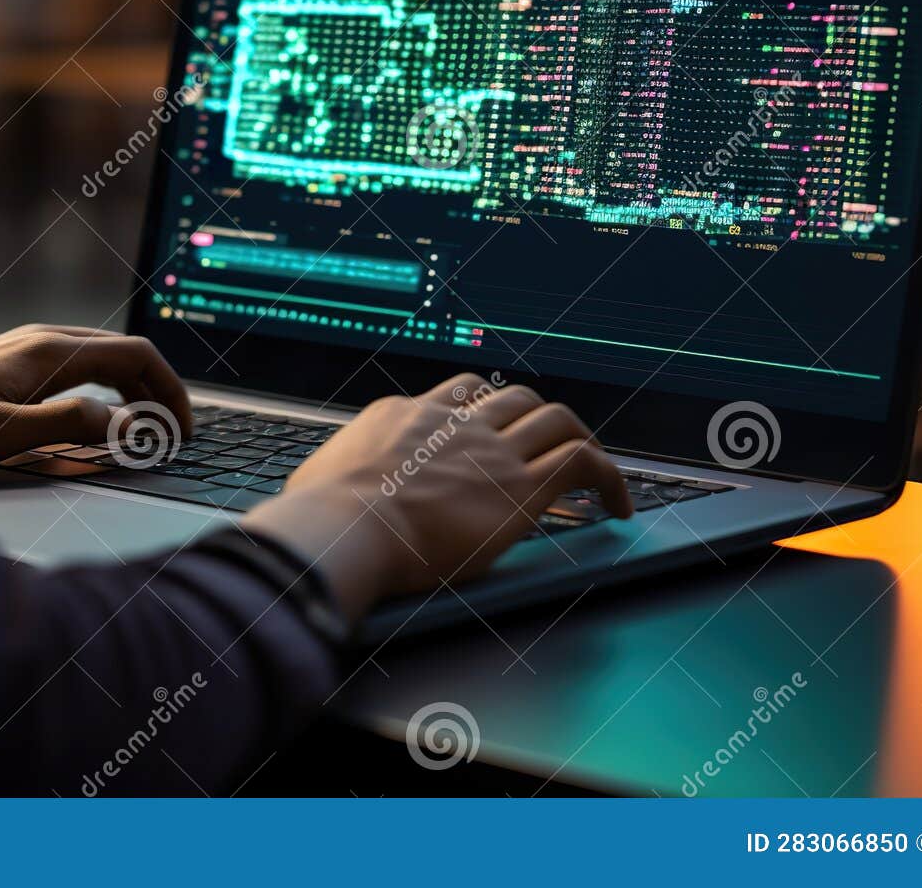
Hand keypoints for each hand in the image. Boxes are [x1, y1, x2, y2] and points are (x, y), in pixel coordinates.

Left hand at [0, 325, 191, 477]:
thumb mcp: (0, 435)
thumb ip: (69, 425)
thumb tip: (128, 424)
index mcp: (47, 352)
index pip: (135, 355)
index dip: (169, 390)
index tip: (184, 428)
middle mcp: (40, 342)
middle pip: (123, 353)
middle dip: (157, 390)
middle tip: (173, 435)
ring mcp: (25, 350)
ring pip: (101, 358)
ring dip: (133, 389)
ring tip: (146, 429)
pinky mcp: (11, 365)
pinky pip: (77, 368)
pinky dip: (105, 389)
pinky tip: (99, 418)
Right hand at [241, 373, 628, 620]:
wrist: (347, 525)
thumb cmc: (319, 519)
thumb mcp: (314, 483)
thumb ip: (328, 484)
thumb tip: (303, 504)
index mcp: (402, 417)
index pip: (452, 399)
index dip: (473, 414)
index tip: (482, 437)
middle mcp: (452, 423)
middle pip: (508, 396)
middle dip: (529, 415)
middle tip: (540, 445)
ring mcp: (490, 451)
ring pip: (554, 417)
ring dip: (575, 437)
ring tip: (590, 470)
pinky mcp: (522, 488)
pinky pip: (583, 462)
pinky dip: (609, 477)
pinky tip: (618, 504)